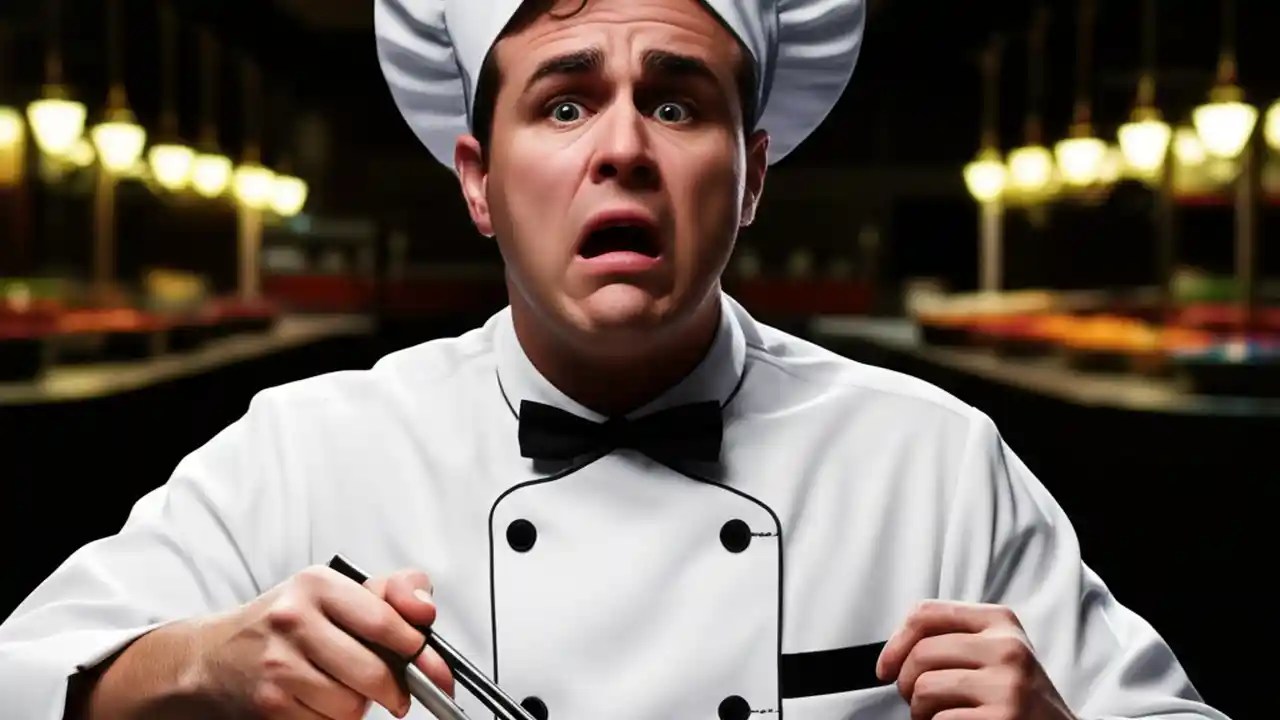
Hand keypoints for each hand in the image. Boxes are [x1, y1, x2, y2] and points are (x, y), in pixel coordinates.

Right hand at [194, 565, 453, 718]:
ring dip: (358, 706)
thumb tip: (426, 609)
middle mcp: (294, 620)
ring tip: (340, 687)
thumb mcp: (333, 593)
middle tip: (397, 692)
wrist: (211, 658)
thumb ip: (389, 593)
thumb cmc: (284, 625)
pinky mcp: (269, 705)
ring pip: (353, 706)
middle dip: (396, 690)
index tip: (435, 668)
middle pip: (375, 673)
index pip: (386, 622)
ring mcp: (278, 665)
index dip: (420, 651)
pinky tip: (316, 701)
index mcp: (317, 585)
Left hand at [875, 600, 1074, 719]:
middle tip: (918, 701)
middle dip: (906, 684)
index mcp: (1000, 621)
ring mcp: (1008, 684)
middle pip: (921, 654)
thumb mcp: (995, 651)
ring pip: (925, 689)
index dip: (895, 642)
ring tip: (937, 716)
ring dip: (920, 712)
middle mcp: (1008, 647)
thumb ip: (954, 638)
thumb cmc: (1016, 694)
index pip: (926, 613)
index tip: (885, 668)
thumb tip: (894, 652)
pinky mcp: (1004, 718)